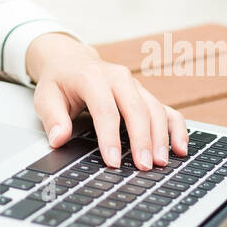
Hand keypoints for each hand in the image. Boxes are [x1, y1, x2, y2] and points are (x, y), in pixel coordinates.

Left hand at [26, 32, 188, 170]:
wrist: (71, 60)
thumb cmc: (60, 81)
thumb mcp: (46, 96)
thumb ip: (53, 118)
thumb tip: (58, 139)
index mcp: (92, 77)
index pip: (105, 109)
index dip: (109, 137)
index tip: (112, 161)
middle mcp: (118, 78)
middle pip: (136, 109)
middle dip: (142, 139)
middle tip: (144, 166)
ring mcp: (135, 85)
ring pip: (155, 109)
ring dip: (161, 137)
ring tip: (161, 162)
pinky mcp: (144, 94)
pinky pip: (166, 110)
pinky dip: (176, 128)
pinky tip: (181, 148)